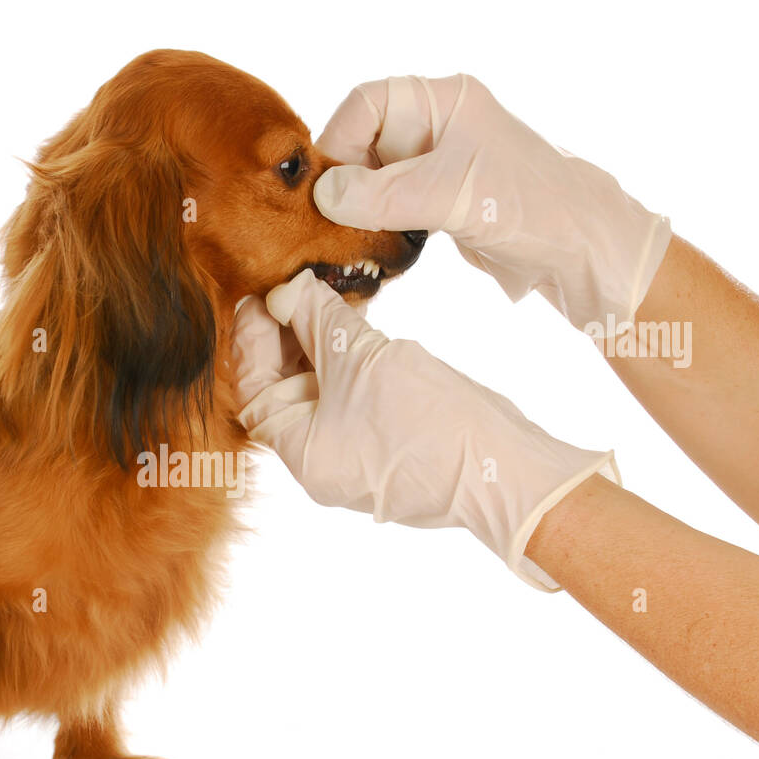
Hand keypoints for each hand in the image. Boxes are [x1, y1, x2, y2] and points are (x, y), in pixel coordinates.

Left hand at [232, 270, 618, 589]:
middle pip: (284, 392)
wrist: (506, 470)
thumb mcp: (362, 359)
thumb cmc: (429, 423)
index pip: (253, 392)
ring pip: (322, 393)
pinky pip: (355, 399)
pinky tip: (357, 322)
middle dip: (285, 338)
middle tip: (291, 288)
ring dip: (319, 345)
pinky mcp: (389, 444)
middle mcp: (322, 462)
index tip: (262, 296)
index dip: (251, 341)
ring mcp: (357, 456)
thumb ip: (319, 321)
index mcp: (302, 455)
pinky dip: (349, 362)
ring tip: (325, 296)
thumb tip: (290, 290)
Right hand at [313, 74, 670, 332]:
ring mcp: (434, 167)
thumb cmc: (531, 207)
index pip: (367, 105)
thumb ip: (387, 195)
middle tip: (329, 224)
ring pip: (371, 182)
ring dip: (357, 213)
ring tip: (348, 243)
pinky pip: (387, 210)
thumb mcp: (453, 196)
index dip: (339, 142)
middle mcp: (435, 127)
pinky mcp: (436, 204)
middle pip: (362, 144)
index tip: (324, 188)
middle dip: (344, 184)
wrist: (578, 251)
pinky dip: (374, 230)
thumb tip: (326, 195)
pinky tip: (371, 253)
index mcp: (443, 102)